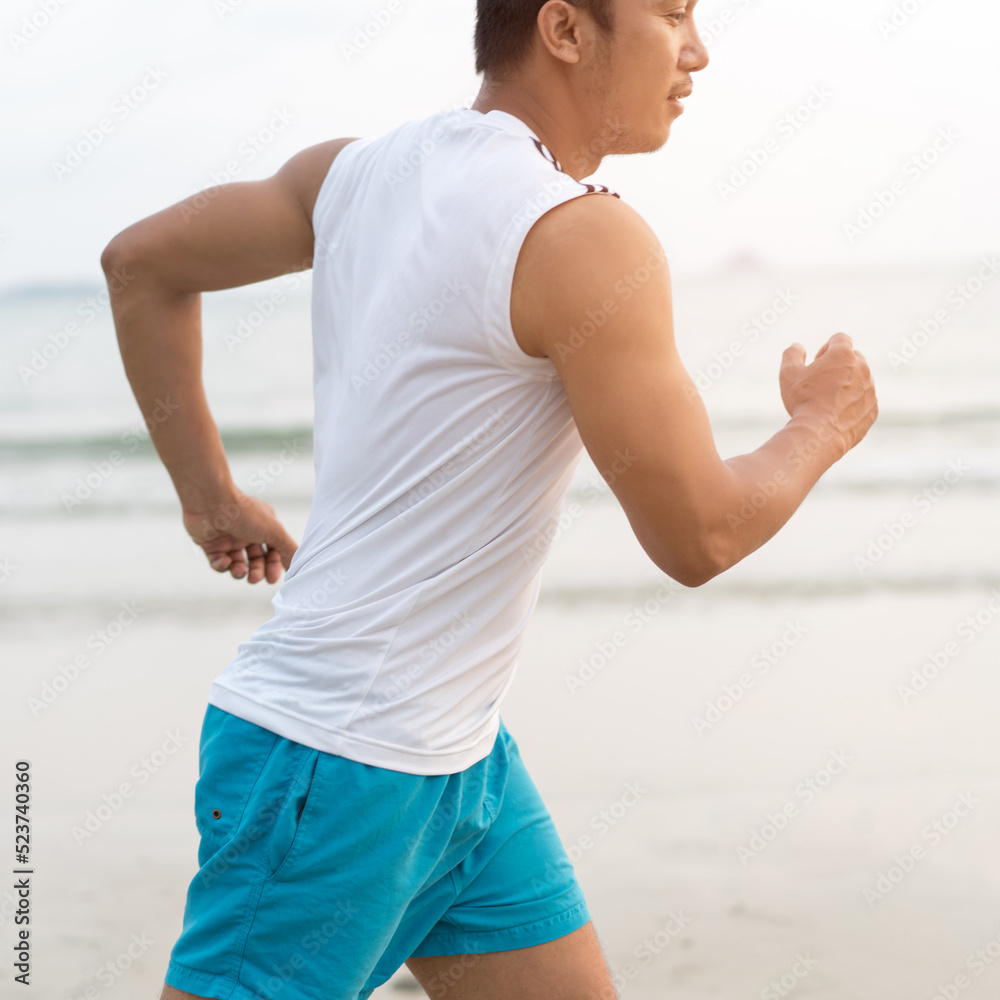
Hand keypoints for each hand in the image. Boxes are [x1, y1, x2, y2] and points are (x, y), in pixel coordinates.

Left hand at [182, 489, 297, 583]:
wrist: (211, 503)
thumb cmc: (245, 513)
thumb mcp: (274, 532)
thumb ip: (288, 549)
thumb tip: (297, 566)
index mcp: (264, 526)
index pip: (273, 551)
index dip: (273, 566)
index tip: (272, 579)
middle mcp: (247, 532)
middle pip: (256, 559)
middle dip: (256, 571)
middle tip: (254, 579)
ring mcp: (228, 538)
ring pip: (237, 563)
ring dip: (239, 571)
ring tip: (239, 571)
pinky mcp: (210, 544)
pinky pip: (217, 562)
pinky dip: (221, 565)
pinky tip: (225, 561)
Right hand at [779, 332, 878, 457]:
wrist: (820, 434)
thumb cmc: (803, 401)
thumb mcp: (788, 374)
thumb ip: (792, 354)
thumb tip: (797, 346)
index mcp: (843, 355)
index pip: (840, 338)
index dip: (826, 348)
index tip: (817, 363)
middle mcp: (862, 368)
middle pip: (854, 357)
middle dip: (839, 365)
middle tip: (821, 382)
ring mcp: (870, 389)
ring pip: (861, 380)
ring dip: (847, 384)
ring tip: (827, 401)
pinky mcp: (873, 409)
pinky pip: (865, 400)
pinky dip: (853, 404)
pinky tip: (836, 415)